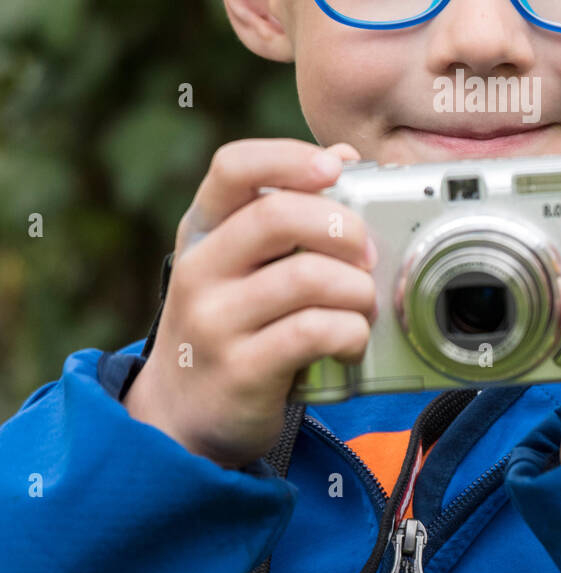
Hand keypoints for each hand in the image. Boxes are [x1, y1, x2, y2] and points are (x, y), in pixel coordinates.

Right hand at [123, 138, 377, 469]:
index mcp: (203, 229)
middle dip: (342, 227)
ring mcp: (215, 321)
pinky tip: (352, 340)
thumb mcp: (241, 262)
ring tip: (365, 303)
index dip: (289, 158)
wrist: (180, 416)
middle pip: (278, 217)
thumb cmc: (229, 324)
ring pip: (305, 277)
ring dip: (356, 287)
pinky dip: (349, 331)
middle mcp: (200, 269)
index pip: (234, 167)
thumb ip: (287, 208)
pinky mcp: (240, 370)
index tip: (334, 169)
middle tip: (368, 253)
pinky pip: (311, 333)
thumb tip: (342, 156)